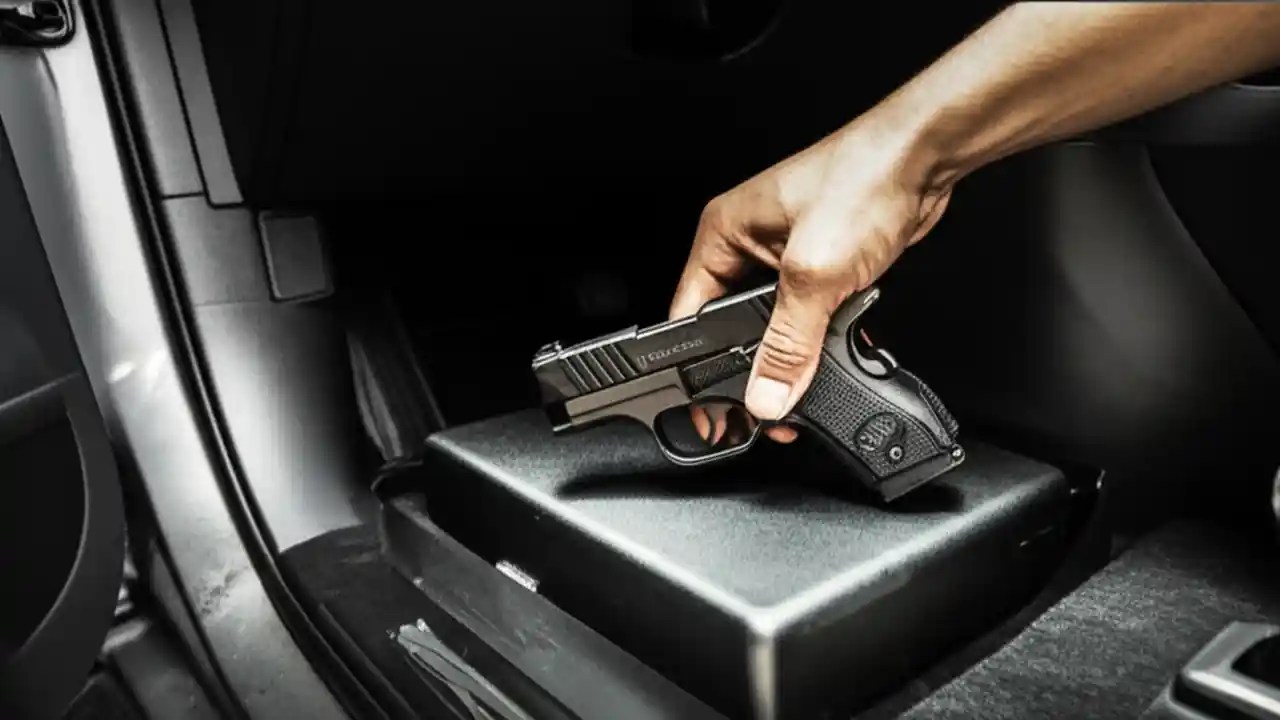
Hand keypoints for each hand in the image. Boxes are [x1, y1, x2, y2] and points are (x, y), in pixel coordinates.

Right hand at [670, 116, 951, 442]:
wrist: (925, 158)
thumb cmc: (862, 179)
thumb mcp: (814, 274)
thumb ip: (788, 343)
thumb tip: (766, 394)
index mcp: (723, 234)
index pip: (691, 314)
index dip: (699, 365)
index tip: (715, 406)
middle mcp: (748, 242)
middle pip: (732, 325)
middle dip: (753, 366)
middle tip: (766, 403)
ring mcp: (786, 253)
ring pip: (775, 324)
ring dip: (793, 353)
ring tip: (804, 379)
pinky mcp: (823, 262)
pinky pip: (809, 315)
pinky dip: (822, 336)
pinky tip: (836, 349)